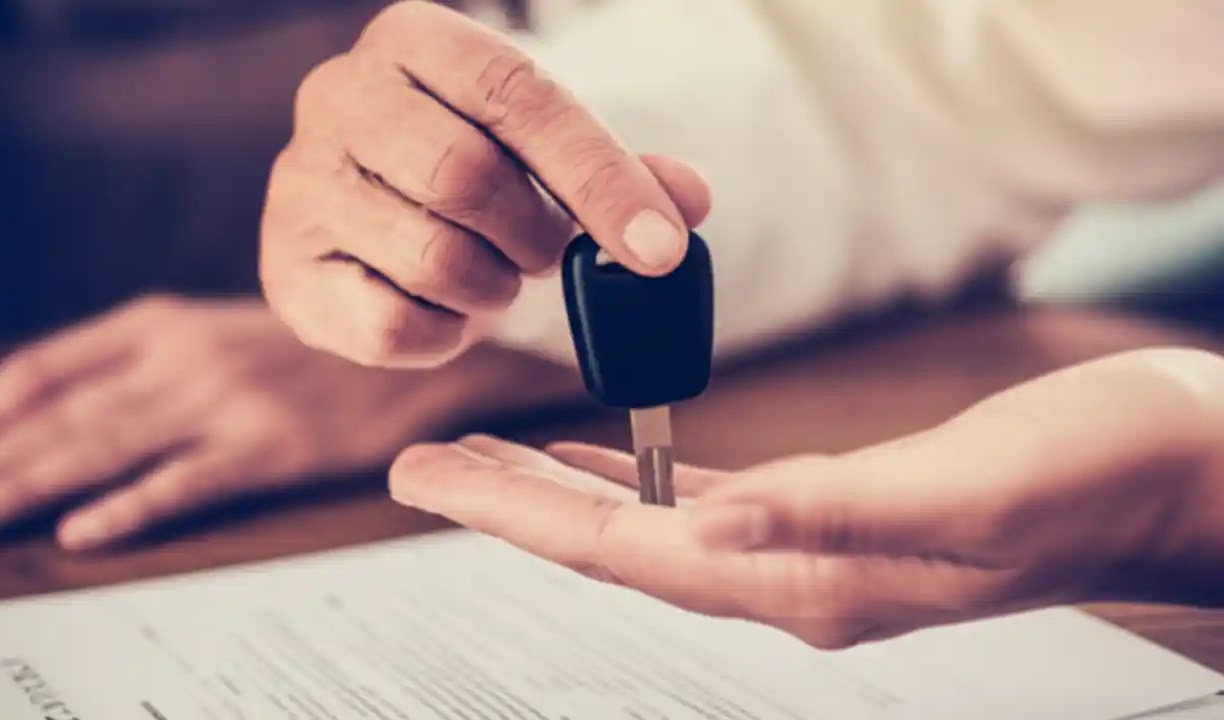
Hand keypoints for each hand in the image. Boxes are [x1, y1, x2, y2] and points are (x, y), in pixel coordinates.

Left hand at [0, 295, 570, 550]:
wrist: (417, 345)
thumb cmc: (310, 344)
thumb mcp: (221, 326)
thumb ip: (147, 355)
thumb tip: (57, 408)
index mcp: (167, 322)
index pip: (47, 368)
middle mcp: (187, 354)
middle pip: (61, 415)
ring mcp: (229, 399)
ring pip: (106, 448)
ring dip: (26, 489)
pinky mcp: (274, 444)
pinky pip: (188, 480)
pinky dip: (130, 507)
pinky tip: (83, 534)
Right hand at [260, 0, 711, 367]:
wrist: (367, 214)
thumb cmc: (470, 166)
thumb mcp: (545, 149)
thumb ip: (622, 171)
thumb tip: (688, 203)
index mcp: (412, 40)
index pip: (518, 96)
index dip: (599, 177)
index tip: (659, 249)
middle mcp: (338, 96)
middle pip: (464, 175)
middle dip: (535, 235)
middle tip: (552, 255)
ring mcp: (300, 184)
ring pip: (433, 257)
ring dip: (494, 287)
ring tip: (495, 273)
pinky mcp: (285, 271)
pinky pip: (394, 326)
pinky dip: (446, 334)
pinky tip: (444, 307)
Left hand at [389, 348, 1223, 648]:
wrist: (1178, 475)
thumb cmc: (1097, 475)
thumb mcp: (970, 489)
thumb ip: (838, 512)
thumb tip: (712, 525)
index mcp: (812, 582)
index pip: (627, 554)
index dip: (518, 517)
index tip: (430, 478)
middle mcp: (796, 578)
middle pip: (615, 546)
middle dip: (511, 506)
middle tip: (419, 464)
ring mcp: (813, 550)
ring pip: (649, 525)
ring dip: (562, 493)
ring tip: (487, 460)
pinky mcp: (836, 512)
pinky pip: (705, 501)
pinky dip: (639, 479)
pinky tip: (608, 461)